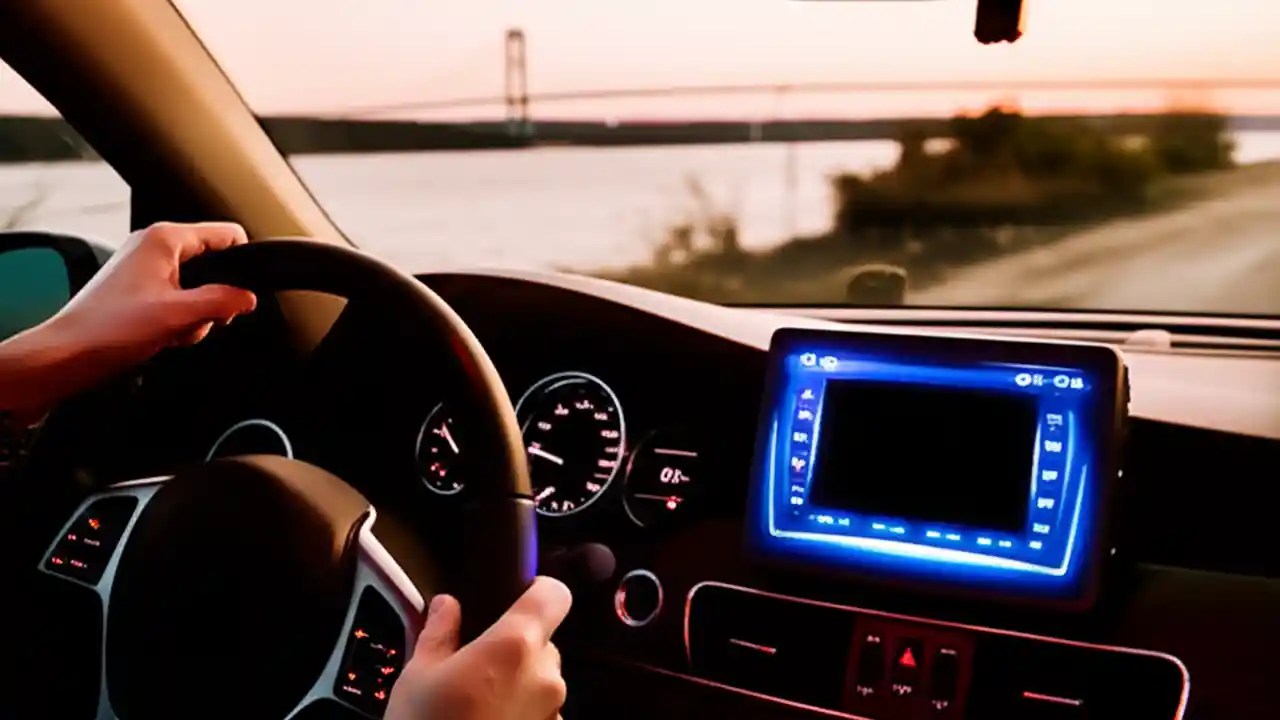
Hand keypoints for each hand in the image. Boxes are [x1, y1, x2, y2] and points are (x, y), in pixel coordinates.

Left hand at [57, 221, 256, 363]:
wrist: (70, 353)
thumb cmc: (110, 329)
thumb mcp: (179, 314)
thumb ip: (222, 301)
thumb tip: (248, 297)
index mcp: (164, 239)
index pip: (227, 235)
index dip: (242, 264)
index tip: (239, 293)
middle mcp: (153, 246)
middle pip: (214, 266)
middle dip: (214, 299)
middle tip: (195, 319)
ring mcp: (145, 267)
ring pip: (198, 287)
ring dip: (195, 314)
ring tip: (173, 330)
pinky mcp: (139, 288)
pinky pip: (178, 299)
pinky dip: (179, 319)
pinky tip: (164, 334)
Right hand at [387, 577, 571, 719]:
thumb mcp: (419, 675)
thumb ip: (439, 631)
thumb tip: (446, 605)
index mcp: (515, 645)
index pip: (554, 596)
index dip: (539, 591)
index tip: (521, 594)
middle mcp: (545, 675)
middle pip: (544, 641)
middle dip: (516, 646)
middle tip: (476, 663)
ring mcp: (552, 712)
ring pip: (542, 680)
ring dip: (519, 683)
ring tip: (477, 702)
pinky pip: (541, 712)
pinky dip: (521, 712)